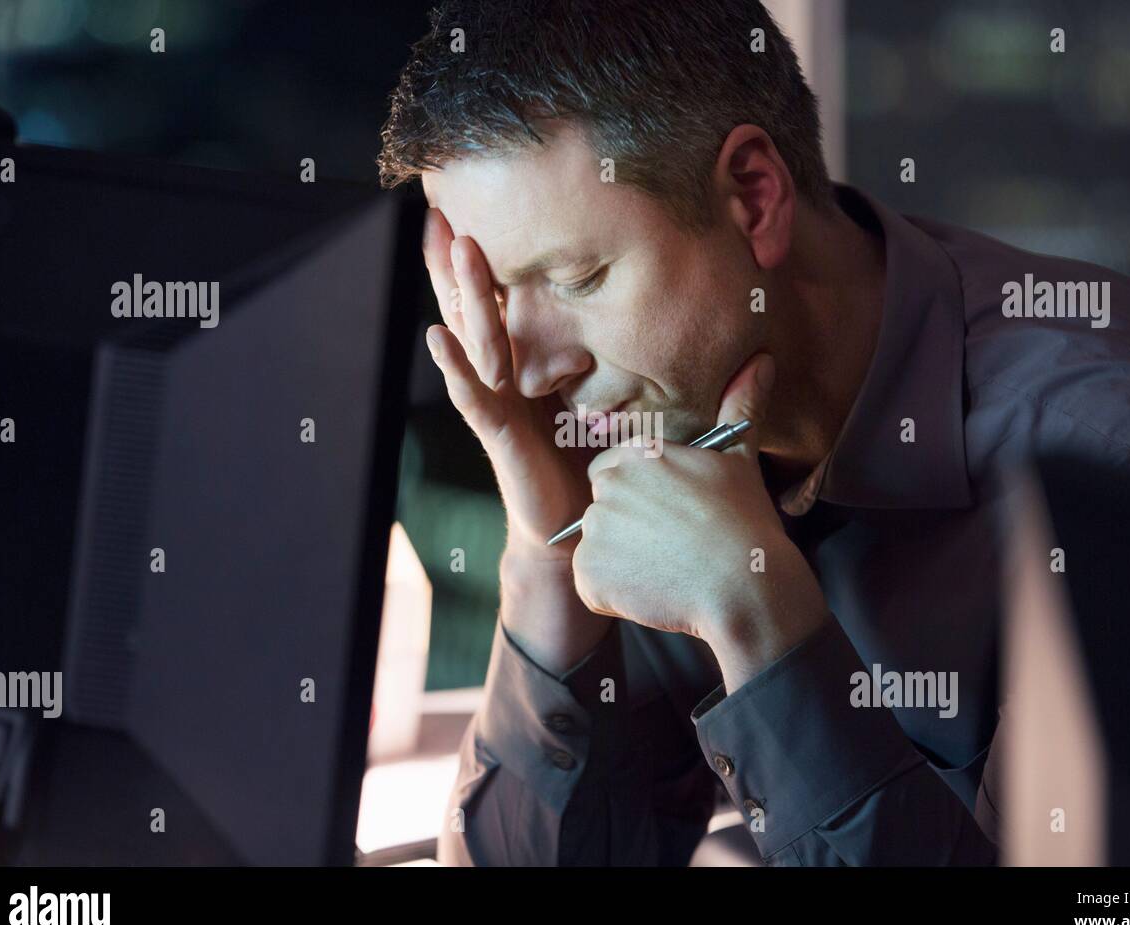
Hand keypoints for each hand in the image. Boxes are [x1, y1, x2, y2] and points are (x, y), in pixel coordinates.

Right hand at [421, 208, 609, 670]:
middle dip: (462, 254)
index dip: (494, 250)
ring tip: (454, 246)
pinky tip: (438, 337)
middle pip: (478, 302)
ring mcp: (498, 399)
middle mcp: (506, 372)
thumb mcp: (624, 390)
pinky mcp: (498, 433)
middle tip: (448, 200)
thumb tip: (691, 309)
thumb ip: (639, 351)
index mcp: (532, 357)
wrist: (586, 522)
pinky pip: (473, 396)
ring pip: (473, 337)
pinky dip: (455, 367)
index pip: (508, 293)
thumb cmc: (604, 456)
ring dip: (462, 292)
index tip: (486, 196)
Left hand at [573, 353, 828, 691]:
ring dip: (622, 561)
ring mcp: (596, 529)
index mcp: (639, 453)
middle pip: (604, 507)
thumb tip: (762, 361)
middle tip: (671, 546)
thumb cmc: (746, 524)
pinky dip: (613, 595)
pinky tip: (653, 590)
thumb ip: (740, 408)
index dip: (642, 497)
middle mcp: (609, 485)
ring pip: (598, 546)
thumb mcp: (741, 460)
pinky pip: (590, 585)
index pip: (614, 470)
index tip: (671, 517)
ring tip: (667, 568)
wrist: (745, 588)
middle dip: (628, 527)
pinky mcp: (588, 573)